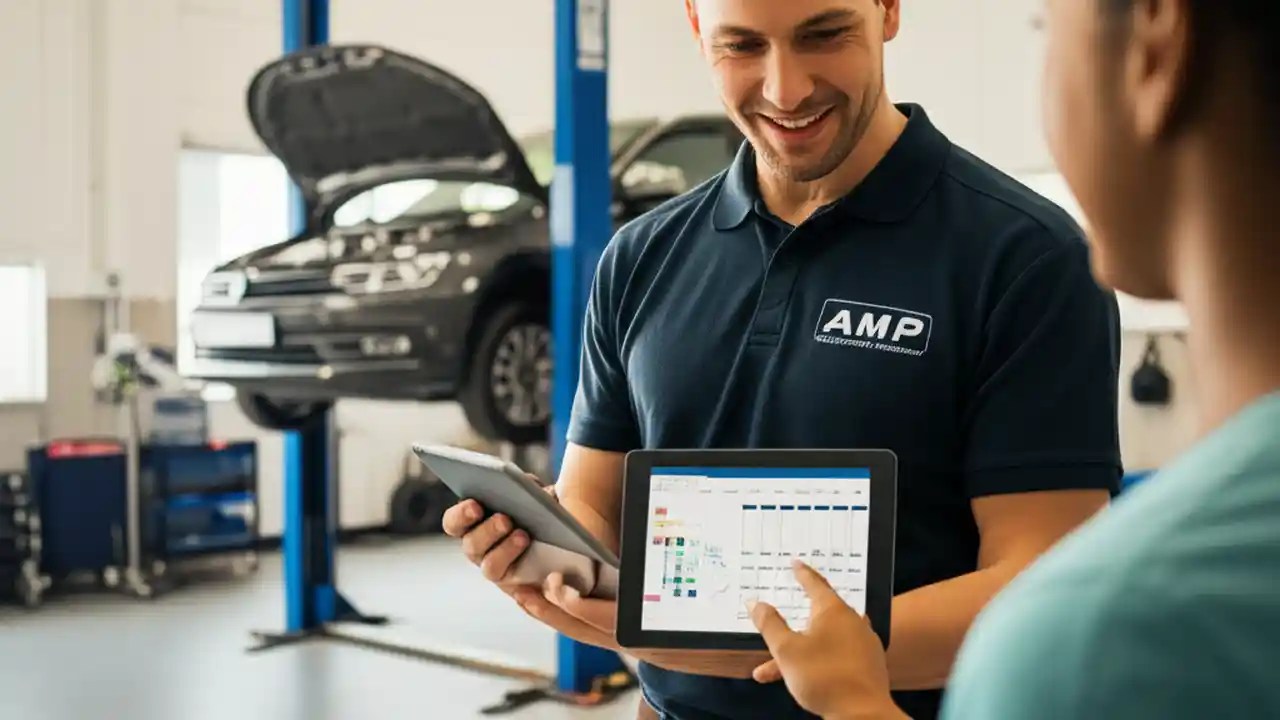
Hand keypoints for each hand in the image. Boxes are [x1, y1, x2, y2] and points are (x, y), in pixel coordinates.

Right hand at [442, 493, 537, 591]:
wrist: (557, 539)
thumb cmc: (538, 510)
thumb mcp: (534, 494)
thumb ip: (528, 487)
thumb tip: (531, 487)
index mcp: (472, 522)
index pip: (454, 522)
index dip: (461, 515)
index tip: (476, 505)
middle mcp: (477, 547)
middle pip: (471, 544)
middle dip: (488, 531)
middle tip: (505, 519)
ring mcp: (493, 568)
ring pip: (490, 565)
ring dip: (506, 549)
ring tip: (523, 535)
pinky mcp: (513, 584)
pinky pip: (514, 582)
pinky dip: (526, 570)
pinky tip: (540, 559)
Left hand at [524, 574, 768, 677]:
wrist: (760, 662)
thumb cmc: (747, 635)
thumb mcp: (728, 607)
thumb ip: (702, 585)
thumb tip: (679, 546)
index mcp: (660, 635)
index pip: (608, 621)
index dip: (577, 605)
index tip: (556, 583)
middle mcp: (647, 644)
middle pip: (588, 630)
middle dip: (553, 611)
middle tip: (522, 590)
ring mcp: (645, 647)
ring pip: (593, 635)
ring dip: (561, 616)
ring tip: (531, 596)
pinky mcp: (647, 645)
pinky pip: (606, 634)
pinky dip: (582, 619)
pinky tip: (568, 603)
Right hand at [749, 561, 903, 719]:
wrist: (861, 714)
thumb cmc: (824, 678)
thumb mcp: (786, 650)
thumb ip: (769, 624)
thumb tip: (756, 603)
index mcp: (833, 611)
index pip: (815, 584)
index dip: (802, 574)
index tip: (796, 564)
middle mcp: (852, 621)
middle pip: (817, 616)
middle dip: (792, 628)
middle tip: (777, 627)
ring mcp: (863, 643)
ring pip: (824, 641)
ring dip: (800, 652)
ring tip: (774, 670)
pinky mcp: (869, 664)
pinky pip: (838, 656)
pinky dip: (819, 662)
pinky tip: (806, 677)